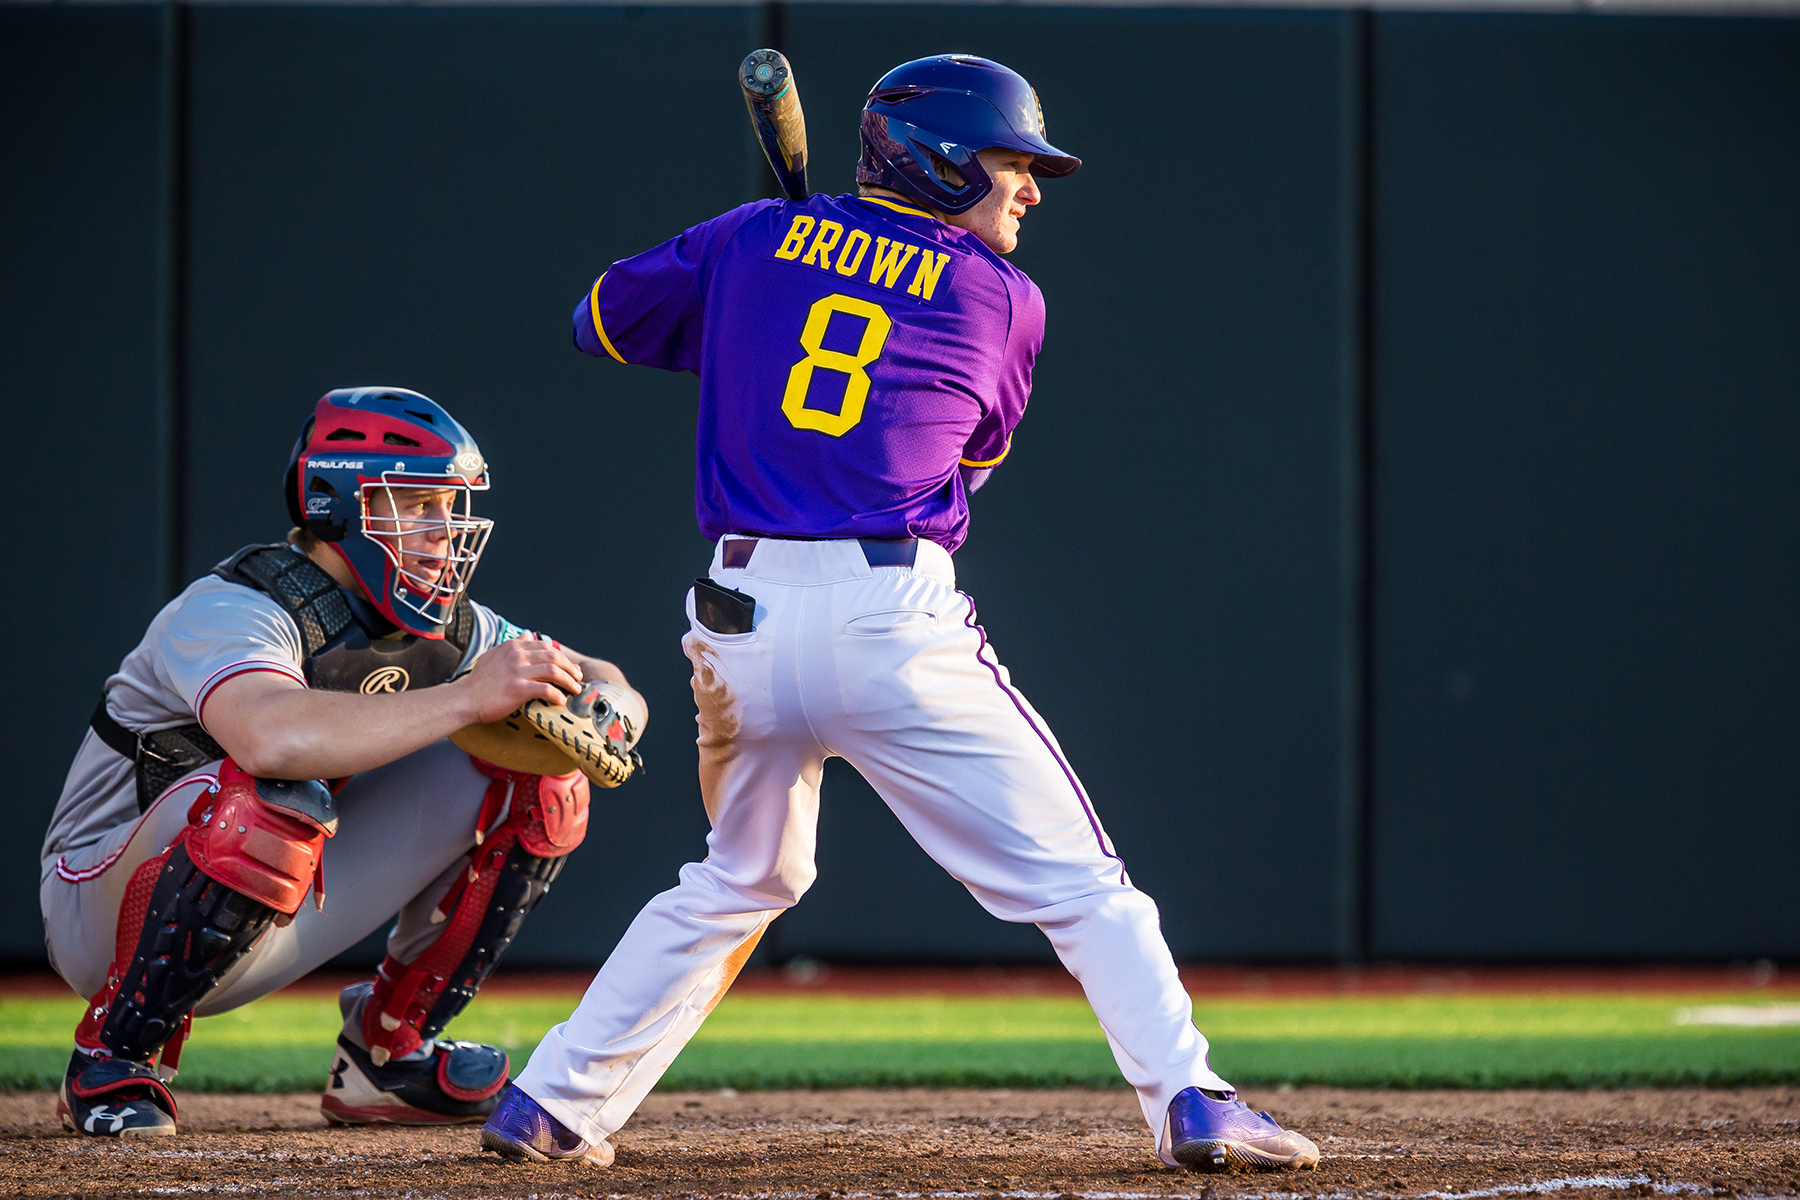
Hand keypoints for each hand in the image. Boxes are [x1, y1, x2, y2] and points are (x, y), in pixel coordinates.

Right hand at [458, 637, 583, 723]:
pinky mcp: (518, 688)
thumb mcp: (495, 655)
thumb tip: (528, 633)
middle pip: (554, 657)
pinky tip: (560, 701)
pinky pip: (545, 689)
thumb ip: (514, 644)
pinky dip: (557, 695)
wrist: (465, 698)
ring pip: (554, 671)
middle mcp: (517, 655)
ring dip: (569, 681)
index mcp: (513, 646)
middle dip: (570, 668)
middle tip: (578, 678)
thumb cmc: (480, 681)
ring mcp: (517, 671)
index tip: (569, 666)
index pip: (544, 646)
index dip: (561, 657)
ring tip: (575, 689)